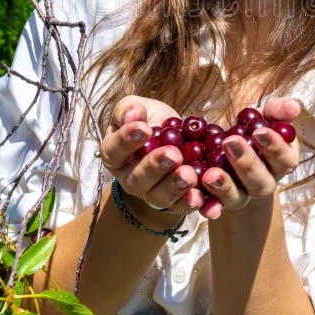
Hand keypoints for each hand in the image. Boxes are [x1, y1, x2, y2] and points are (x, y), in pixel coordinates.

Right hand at [99, 95, 204, 216]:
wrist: (174, 137)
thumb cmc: (149, 121)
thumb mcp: (139, 108)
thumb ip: (130, 109)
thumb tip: (131, 115)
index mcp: (116, 155)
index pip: (114, 150)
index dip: (126, 141)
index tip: (144, 129)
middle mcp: (130, 179)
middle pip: (137, 179)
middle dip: (155, 167)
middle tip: (173, 154)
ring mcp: (152, 193)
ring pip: (159, 196)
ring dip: (175, 187)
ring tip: (189, 175)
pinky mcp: (175, 202)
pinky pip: (182, 207)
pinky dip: (191, 203)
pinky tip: (200, 197)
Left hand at [198, 97, 300, 218]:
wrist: (227, 153)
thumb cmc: (250, 131)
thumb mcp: (263, 117)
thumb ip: (277, 111)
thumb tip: (294, 106)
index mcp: (280, 164)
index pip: (285, 159)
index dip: (275, 147)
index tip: (259, 131)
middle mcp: (262, 184)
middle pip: (260, 183)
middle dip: (247, 164)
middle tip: (230, 143)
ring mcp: (240, 197)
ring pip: (236, 198)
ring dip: (224, 187)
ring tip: (209, 173)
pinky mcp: (216, 203)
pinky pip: (210, 207)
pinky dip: (203, 204)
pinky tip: (193, 196)